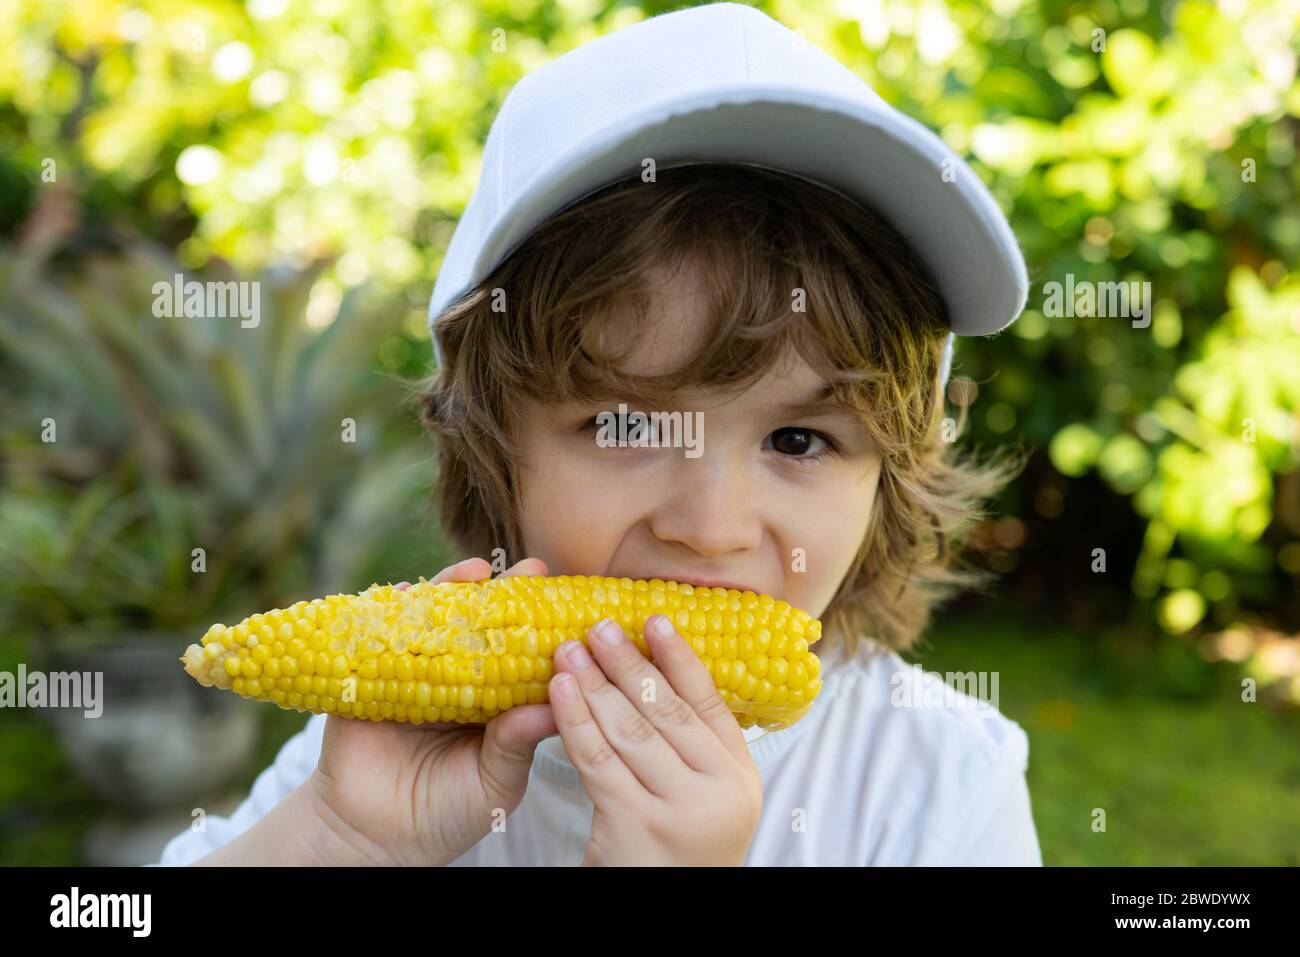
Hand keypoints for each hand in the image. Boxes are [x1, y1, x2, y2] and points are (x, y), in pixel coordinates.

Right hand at [306, 556, 557, 865]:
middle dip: (507, 594)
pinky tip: (411, 591)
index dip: (543, 626)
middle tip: (534, 569)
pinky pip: (382, 634)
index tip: (570, 600)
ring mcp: (416, 671)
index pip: (522, 654)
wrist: (376, 838)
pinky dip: (395, 610)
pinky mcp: (371, 674)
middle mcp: (460, 678)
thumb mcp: (494, 781)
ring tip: (479, 572)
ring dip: (456, 590)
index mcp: (496, 700)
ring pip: (437, 620)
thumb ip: (518, 742)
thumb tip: (557, 702)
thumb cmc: (447, 813)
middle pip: (484, 626)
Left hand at [548, 615, 762, 865]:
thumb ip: (693, 750)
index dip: (681, 657)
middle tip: (599, 626)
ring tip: (569, 649)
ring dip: (595, 683)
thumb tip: (659, 676)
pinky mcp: (636, 826)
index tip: (656, 617)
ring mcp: (680, 810)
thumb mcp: (703, 801)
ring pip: (629, 729)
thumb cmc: (672, 854)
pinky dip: (574, 720)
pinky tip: (558, 692)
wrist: (665, 913)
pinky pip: (597, 759)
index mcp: (740, 778)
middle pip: (667, 710)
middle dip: (629, 662)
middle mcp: (719, 791)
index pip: (710, 703)